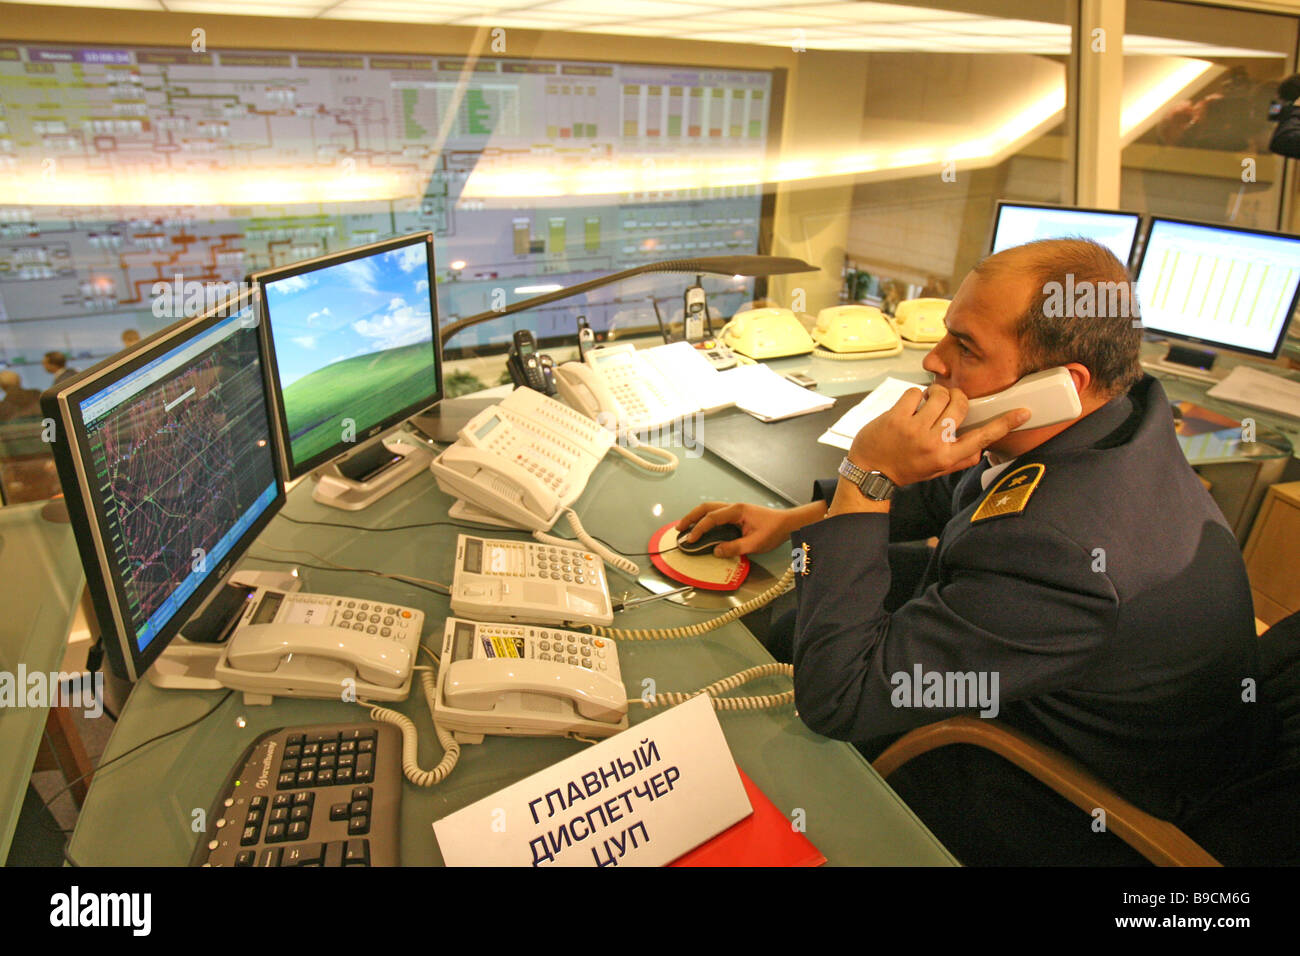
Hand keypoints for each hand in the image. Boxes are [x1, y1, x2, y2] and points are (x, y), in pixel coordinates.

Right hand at [674, 500, 822, 557]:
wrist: (788, 523)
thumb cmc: (774, 531)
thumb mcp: (755, 544)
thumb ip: (734, 548)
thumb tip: (716, 551)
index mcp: (737, 511)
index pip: (712, 518)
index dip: (699, 529)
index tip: (690, 539)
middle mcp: (733, 507)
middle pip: (706, 508)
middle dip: (691, 517)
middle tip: (679, 528)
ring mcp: (735, 510)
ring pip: (710, 509)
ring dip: (697, 517)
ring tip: (686, 528)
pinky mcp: (737, 515)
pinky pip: (716, 515)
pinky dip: (705, 520)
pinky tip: (702, 529)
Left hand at [848, 385, 1029, 486]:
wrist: (868, 472)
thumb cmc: (904, 469)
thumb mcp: (935, 471)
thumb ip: (959, 460)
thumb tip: (980, 451)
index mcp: (947, 457)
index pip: (982, 438)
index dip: (1005, 424)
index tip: (1023, 412)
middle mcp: (934, 443)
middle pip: (961, 405)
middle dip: (956, 397)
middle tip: (946, 403)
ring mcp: (914, 429)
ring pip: (940, 394)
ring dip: (935, 394)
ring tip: (926, 405)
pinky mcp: (897, 417)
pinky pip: (916, 392)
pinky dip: (915, 395)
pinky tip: (909, 406)